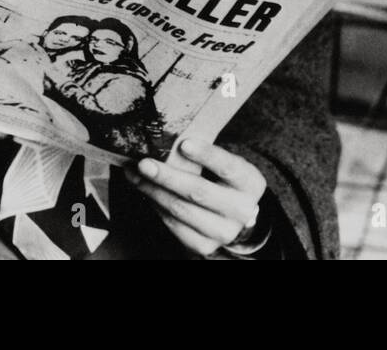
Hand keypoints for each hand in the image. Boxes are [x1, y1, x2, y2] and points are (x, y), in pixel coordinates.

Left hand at [124, 138, 265, 256]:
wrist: (232, 215)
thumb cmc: (222, 180)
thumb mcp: (224, 164)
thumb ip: (203, 155)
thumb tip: (167, 140)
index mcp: (251, 183)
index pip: (228, 167)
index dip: (206, 155)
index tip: (183, 144)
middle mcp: (242, 211)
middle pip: (199, 191)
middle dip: (168, 176)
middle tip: (144, 163)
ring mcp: (224, 232)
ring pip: (181, 209)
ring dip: (153, 191)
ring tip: (135, 175)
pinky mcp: (204, 246)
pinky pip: (173, 225)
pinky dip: (156, 206)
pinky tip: (146, 192)